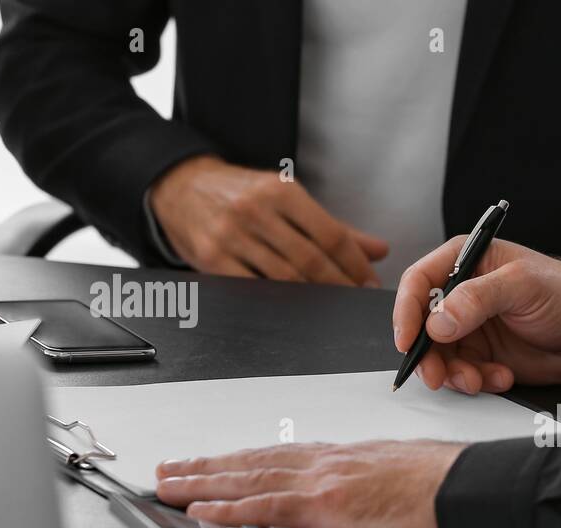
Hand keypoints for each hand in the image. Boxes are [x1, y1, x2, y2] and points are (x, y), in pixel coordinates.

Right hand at [149, 155, 389, 286]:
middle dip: (340, 285)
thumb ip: (335, 227)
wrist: (180, 185)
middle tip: (356, 300)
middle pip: (311, 260)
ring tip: (332, 307)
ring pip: (284, 278)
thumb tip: (380, 250)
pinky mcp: (211, 258)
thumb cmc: (242, 193)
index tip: (370, 283)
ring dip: (314, 298)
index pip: (331, 235)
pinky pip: (253, 288)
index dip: (355, 265)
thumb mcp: (287, 197)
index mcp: (282, 191)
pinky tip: (296, 309)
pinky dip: (279, 302)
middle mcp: (256, 210)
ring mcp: (231, 235)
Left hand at [155, 440, 465, 527]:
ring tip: (167, 485)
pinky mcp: (326, 506)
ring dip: (201, 482)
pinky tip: (199, 509)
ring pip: (248, 478)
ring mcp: (323, 483)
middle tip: (167, 470)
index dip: (240, 460)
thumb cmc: (443, 480)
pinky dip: (228, 507)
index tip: (214, 463)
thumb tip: (360, 496)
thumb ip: (370, 482)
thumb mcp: (399, 471)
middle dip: (206, 467)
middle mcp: (326, 464)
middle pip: (253, 463)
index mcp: (344, 458)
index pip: (279, 456)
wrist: (465, 484)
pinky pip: (265, 506)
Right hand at [393, 237, 560, 392]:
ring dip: (454, 374)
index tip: (407, 341)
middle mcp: (462, 295)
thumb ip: (477, 299)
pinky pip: (464, 373)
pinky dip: (478, 381)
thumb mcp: (522, 286)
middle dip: (427, 354)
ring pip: (440, 356)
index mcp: (465, 262)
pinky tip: (502, 378)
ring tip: (478, 381)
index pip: (418, 282)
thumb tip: (436, 322)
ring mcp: (471, 328)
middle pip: (422, 326)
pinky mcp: (484, 356)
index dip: (406, 312)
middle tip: (437, 376)